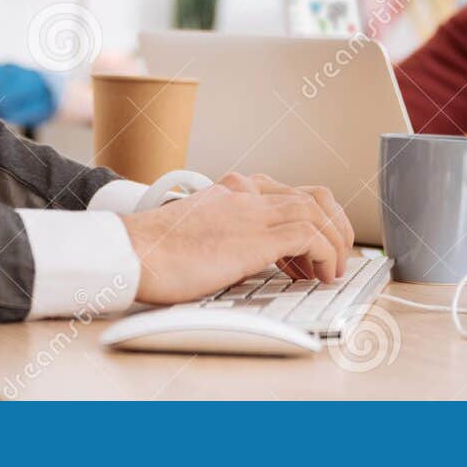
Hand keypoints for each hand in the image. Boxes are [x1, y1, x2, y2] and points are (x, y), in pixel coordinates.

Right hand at [120, 172, 351, 305]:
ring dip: (335, 244)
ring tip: (331, 272)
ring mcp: (251, 211)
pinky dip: (325, 255)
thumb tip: (245, 260)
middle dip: (336, 228)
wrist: (130, 253)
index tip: (312, 253)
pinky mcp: (254, 236)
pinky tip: (319, 275)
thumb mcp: (199, 234)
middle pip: (315, 196)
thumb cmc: (153, 253)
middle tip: (335, 260)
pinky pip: (311, 235)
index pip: (291, 192)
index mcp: (233, 191)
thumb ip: (227, 236)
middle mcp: (246, 193)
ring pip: (319, 211)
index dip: (314, 220)